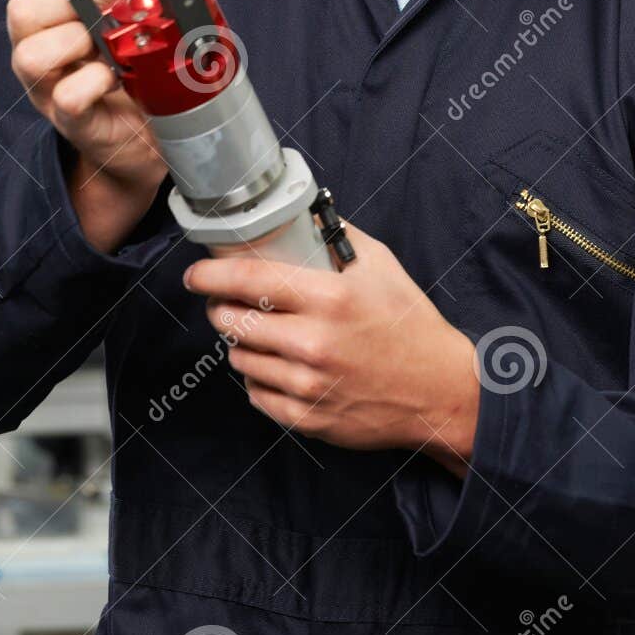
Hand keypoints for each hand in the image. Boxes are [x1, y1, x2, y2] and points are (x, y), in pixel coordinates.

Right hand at [7, 0, 167, 251]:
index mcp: (50, 15)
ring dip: (77, 42)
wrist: (142, 136)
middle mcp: (37, 48)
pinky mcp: (70, 121)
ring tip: (111, 47)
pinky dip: (95, 82)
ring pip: (31, 55)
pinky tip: (117, 78)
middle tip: (113, 9)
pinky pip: (67, 97)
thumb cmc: (127, 73)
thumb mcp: (124, 20)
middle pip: (22, 8)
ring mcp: (47, 88)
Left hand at [184, 228, 479, 475]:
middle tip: (226, 302)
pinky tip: (275, 366)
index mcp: (329, 298)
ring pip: (241, 359)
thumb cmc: (411, 325)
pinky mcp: (310, 420)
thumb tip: (305, 215)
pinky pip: (257, 395)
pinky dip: (258, 379)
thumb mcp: (382, 267)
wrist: (440, 391)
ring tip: (258, 333)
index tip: (195, 274)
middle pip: (233, 322)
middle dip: (220, 308)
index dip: (210, 275)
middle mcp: (314, 343)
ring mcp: (309, 385)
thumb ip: (338, 238)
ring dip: (241, 343)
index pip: (248, 280)